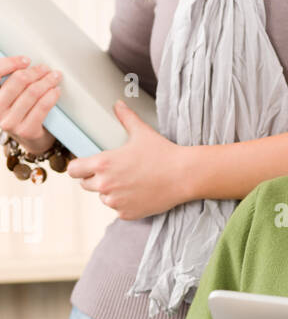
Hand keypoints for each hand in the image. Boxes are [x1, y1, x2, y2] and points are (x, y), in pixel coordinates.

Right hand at [0, 56, 60, 153]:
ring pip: (33, 93)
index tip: (26, 60)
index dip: (11, 63)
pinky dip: (52, 96)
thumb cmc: (19, 113)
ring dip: (47, 81)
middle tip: (45, 68)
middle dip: (35, 72)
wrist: (29, 140)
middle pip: (18, 81)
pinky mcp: (26, 131)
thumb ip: (11, 82)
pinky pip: (42, 107)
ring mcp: (10, 122)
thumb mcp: (9, 96)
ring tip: (55, 77)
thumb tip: (24, 62)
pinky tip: (56, 91)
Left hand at [66, 99, 187, 218]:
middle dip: (95, 179)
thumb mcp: (142, 132)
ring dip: (111, 192)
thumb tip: (118, 105)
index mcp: (103, 164)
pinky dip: (125, 203)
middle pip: (86, 185)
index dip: (79, 167)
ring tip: (129, 182)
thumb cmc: (163, 154)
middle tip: (114, 172)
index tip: (85, 166)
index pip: (74, 170)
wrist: (184, 176)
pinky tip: (138, 193)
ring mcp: (116, 202)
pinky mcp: (127, 214)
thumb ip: (126, 118)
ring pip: (103, 198)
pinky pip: (118, 209)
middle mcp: (105, 185)